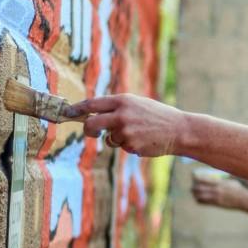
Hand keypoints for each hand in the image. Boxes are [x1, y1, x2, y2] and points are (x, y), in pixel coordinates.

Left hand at [64, 94, 185, 156]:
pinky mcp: (131, 144)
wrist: (179, 130)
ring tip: (137, 133)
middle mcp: (121, 114)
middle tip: (92, 132)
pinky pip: (121, 147)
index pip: (93, 103)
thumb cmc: (158, 116)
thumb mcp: (138, 104)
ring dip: (118, 139)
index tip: (68, 112)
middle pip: (92, 123)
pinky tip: (143, 140)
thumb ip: (118, 108)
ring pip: (109, 138)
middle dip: (88, 130)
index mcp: (123, 100)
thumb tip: (94, 115)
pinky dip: (129, 145)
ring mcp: (125, 130)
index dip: (78, 108)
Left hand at [191, 177, 241, 209]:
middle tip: (193, 186)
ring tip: (194, 193)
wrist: (244, 200)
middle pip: (199, 188)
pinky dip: (199, 200)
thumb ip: (223, 178)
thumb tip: (217, 175)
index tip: (193, 176)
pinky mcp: (216, 204)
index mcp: (219, 182)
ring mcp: (216, 197)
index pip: (203, 179)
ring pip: (200, 196)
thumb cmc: (238, 189)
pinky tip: (198, 199)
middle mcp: (216, 190)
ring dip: (195, 194)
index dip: (196, 178)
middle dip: (194, 187)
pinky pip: (204, 202)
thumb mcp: (231, 180)